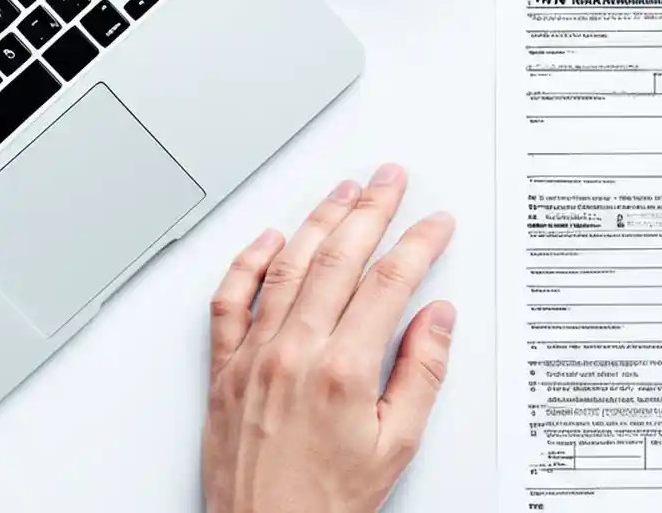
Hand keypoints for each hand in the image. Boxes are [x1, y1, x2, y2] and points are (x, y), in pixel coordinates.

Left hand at [202, 164, 456, 512]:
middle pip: (339, 260)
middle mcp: (293, 354)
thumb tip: (437, 318)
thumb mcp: (396, 445)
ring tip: (343, 192)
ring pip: (288, 267)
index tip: (435, 224)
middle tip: (391, 180)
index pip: (389, 283)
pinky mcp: (223, 370)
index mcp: (342, 371)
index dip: (418, 244)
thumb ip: (421, 374)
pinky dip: (249, 263)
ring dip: (319, 221)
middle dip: (371, 210)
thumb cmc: (326, 503)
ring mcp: (253, 357)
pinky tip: (269, 239)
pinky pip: (230, 301)